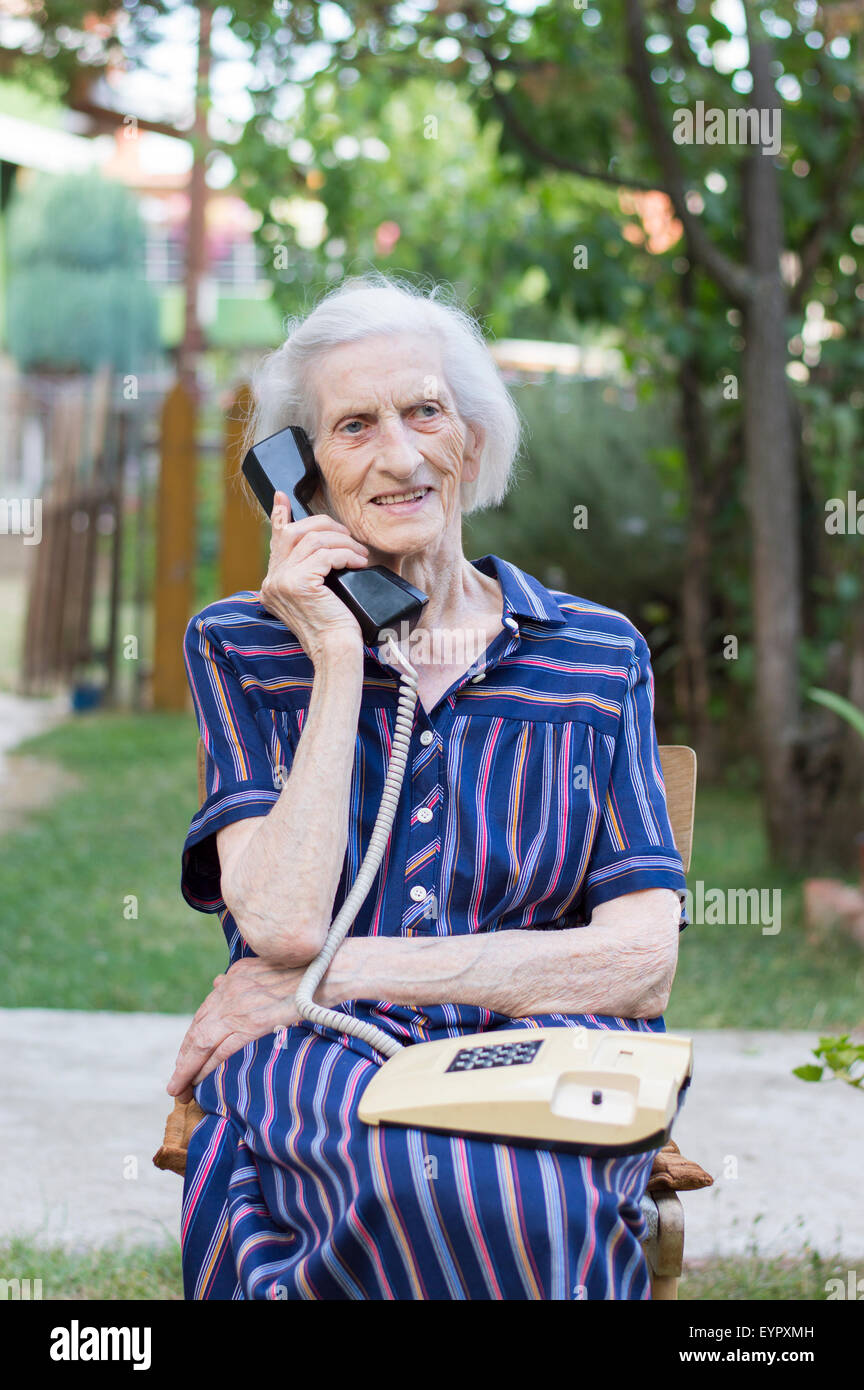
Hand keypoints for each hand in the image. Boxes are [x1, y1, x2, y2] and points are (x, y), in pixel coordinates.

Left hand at [166, 957, 305, 1102]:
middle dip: (183, 1057)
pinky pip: (221, 1050)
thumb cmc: (306, 968)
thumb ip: (240, 978)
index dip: (192, 1037)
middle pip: (197, 1029)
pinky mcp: (253, 1023)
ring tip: (179, 1089)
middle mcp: (229, 991)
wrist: (327, 968)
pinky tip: (199, 1081)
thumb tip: (217, 983)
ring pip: (202, 1043)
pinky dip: (207, 1068)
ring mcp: (239, 1007)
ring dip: (187, 1068)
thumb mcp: (265, 965)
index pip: (204, 1012)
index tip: (186, 1055)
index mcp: (233, 977)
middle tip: (176, 1081)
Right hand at [259, 490, 368, 662]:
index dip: (280, 515)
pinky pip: (326, 554)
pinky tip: (359, 562)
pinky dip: (346, 554)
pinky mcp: (298, 584)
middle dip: (325, 526)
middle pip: (295, 532)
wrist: (336, 651)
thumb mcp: (319, 595)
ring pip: (313, 540)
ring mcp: (281, 583)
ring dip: (342, 542)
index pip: (275, 541)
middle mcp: (271, 582)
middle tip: (347, 537)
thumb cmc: (335, 627)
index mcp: (272, 585)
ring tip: (359, 554)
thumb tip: (325, 543)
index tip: (283, 496)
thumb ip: (312, 572)